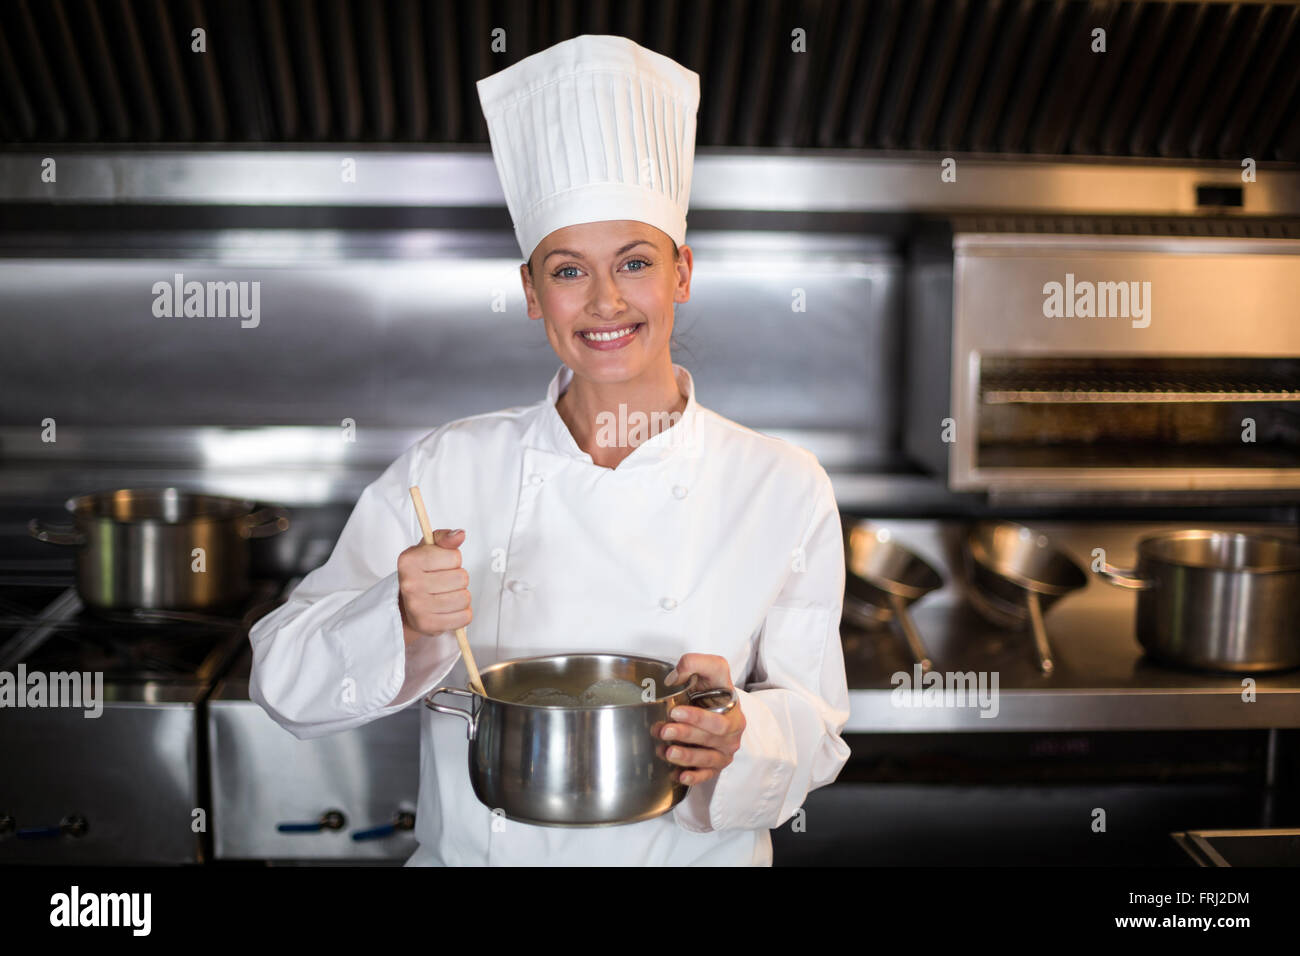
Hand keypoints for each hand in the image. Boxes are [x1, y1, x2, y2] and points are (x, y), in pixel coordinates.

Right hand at [397, 528, 471, 643]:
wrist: (405, 606)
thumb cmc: (420, 574)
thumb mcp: (428, 549)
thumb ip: (444, 538)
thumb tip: (460, 534)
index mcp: (409, 561)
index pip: (454, 557)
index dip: (453, 560)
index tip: (442, 565)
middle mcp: (410, 584)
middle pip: (462, 578)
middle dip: (459, 579)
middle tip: (445, 582)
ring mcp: (418, 607)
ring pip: (464, 598)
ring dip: (461, 596)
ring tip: (447, 595)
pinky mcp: (428, 625)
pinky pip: (464, 617)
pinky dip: (462, 613)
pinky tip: (449, 609)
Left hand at [654, 653, 745, 785]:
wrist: (716, 705)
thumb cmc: (711, 688)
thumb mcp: (708, 668)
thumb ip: (693, 663)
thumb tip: (674, 678)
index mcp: (733, 710)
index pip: (719, 719)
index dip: (697, 718)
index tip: (674, 712)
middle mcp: (732, 732)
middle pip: (711, 739)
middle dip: (687, 735)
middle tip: (664, 731)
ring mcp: (725, 750)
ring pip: (709, 759)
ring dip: (687, 757)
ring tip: (667, 752)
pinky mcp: (716, 765)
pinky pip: (708, 775)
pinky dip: (694, 777)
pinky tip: (679, 776)